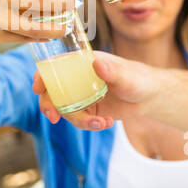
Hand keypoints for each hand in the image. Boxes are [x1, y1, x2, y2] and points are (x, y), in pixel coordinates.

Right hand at [33, 52, 156, 128]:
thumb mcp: (126, 76)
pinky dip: (90, 125)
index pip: (55, 66)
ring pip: (65, 109)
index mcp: (83, 63)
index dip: (43, 75)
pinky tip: (107, 123)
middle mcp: (78, 79)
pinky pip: (79, 120)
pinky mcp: (88, 110)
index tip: (38, 87)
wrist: (148, 97)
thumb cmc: (139, 79)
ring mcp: (81, 95)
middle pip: (52, 91)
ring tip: (102, 123)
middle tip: (53, 117)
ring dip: (79, 120)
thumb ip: (112, 71)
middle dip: (49, 105)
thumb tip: (96, 63)